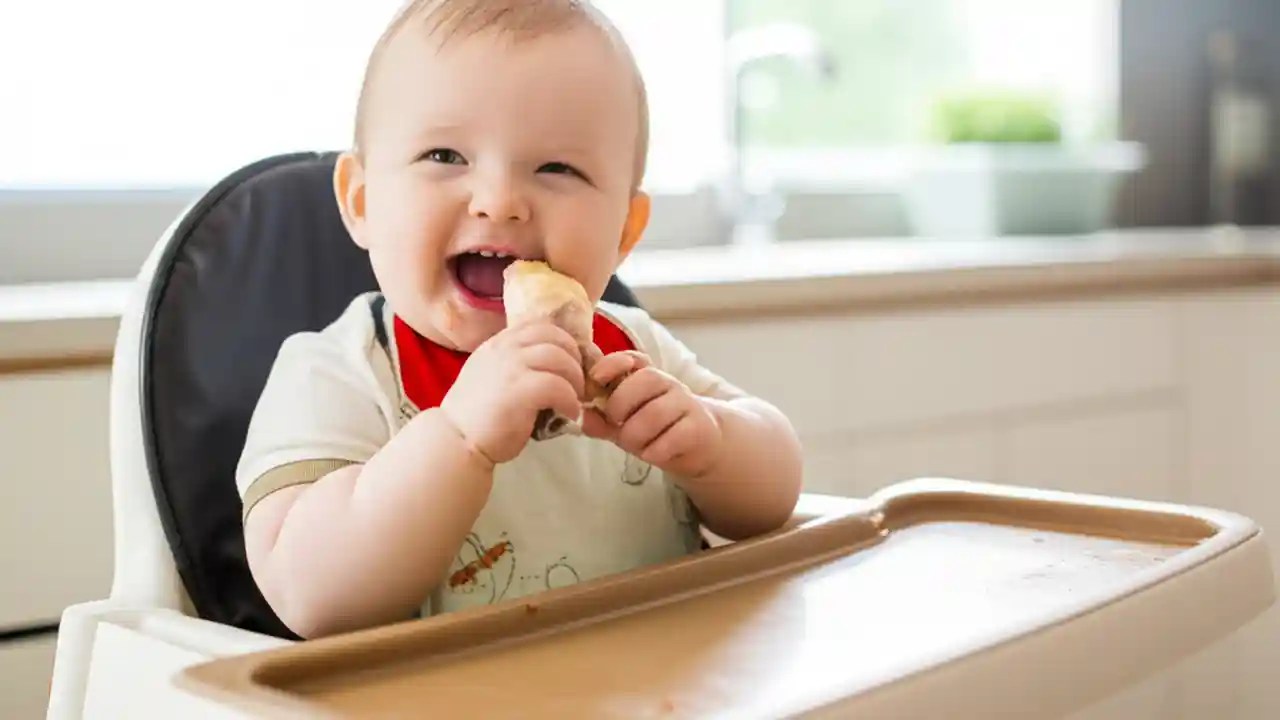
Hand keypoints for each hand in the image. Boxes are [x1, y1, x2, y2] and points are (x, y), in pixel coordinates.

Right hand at [440, 321, 584, 463]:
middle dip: (574, 357)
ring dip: (575, 378)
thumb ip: (514, 364)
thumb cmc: (476, 416)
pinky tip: (570, 412)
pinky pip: (559, 386)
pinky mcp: (520, 390)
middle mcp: (504, 348)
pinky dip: (571, 400)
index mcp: (497, 343)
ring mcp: (512, 367)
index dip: (562, 341)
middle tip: (577, 381)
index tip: (569, 362)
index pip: (539, 326)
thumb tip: (550, 367)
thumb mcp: (491, 376)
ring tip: (575, 398)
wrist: (456, 441)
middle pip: (555, 337)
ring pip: (560, 357)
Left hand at [582, 352, 722, 478]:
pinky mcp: (700, 428)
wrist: (700, 446)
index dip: (614, 363)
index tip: (597, 378)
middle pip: (645, 380)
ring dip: (636, 435)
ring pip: (656, 412)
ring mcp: (687, 404)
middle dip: (621, 405)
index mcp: (648, 377)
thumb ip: (601, 421)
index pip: (634, 358)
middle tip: (616, 425)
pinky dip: (656, 450)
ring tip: (635, 446)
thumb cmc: (657, 431)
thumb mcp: (624, 425)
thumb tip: (583, 417)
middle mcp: (669, 385)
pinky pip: (674, 436)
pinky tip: (652, 454)